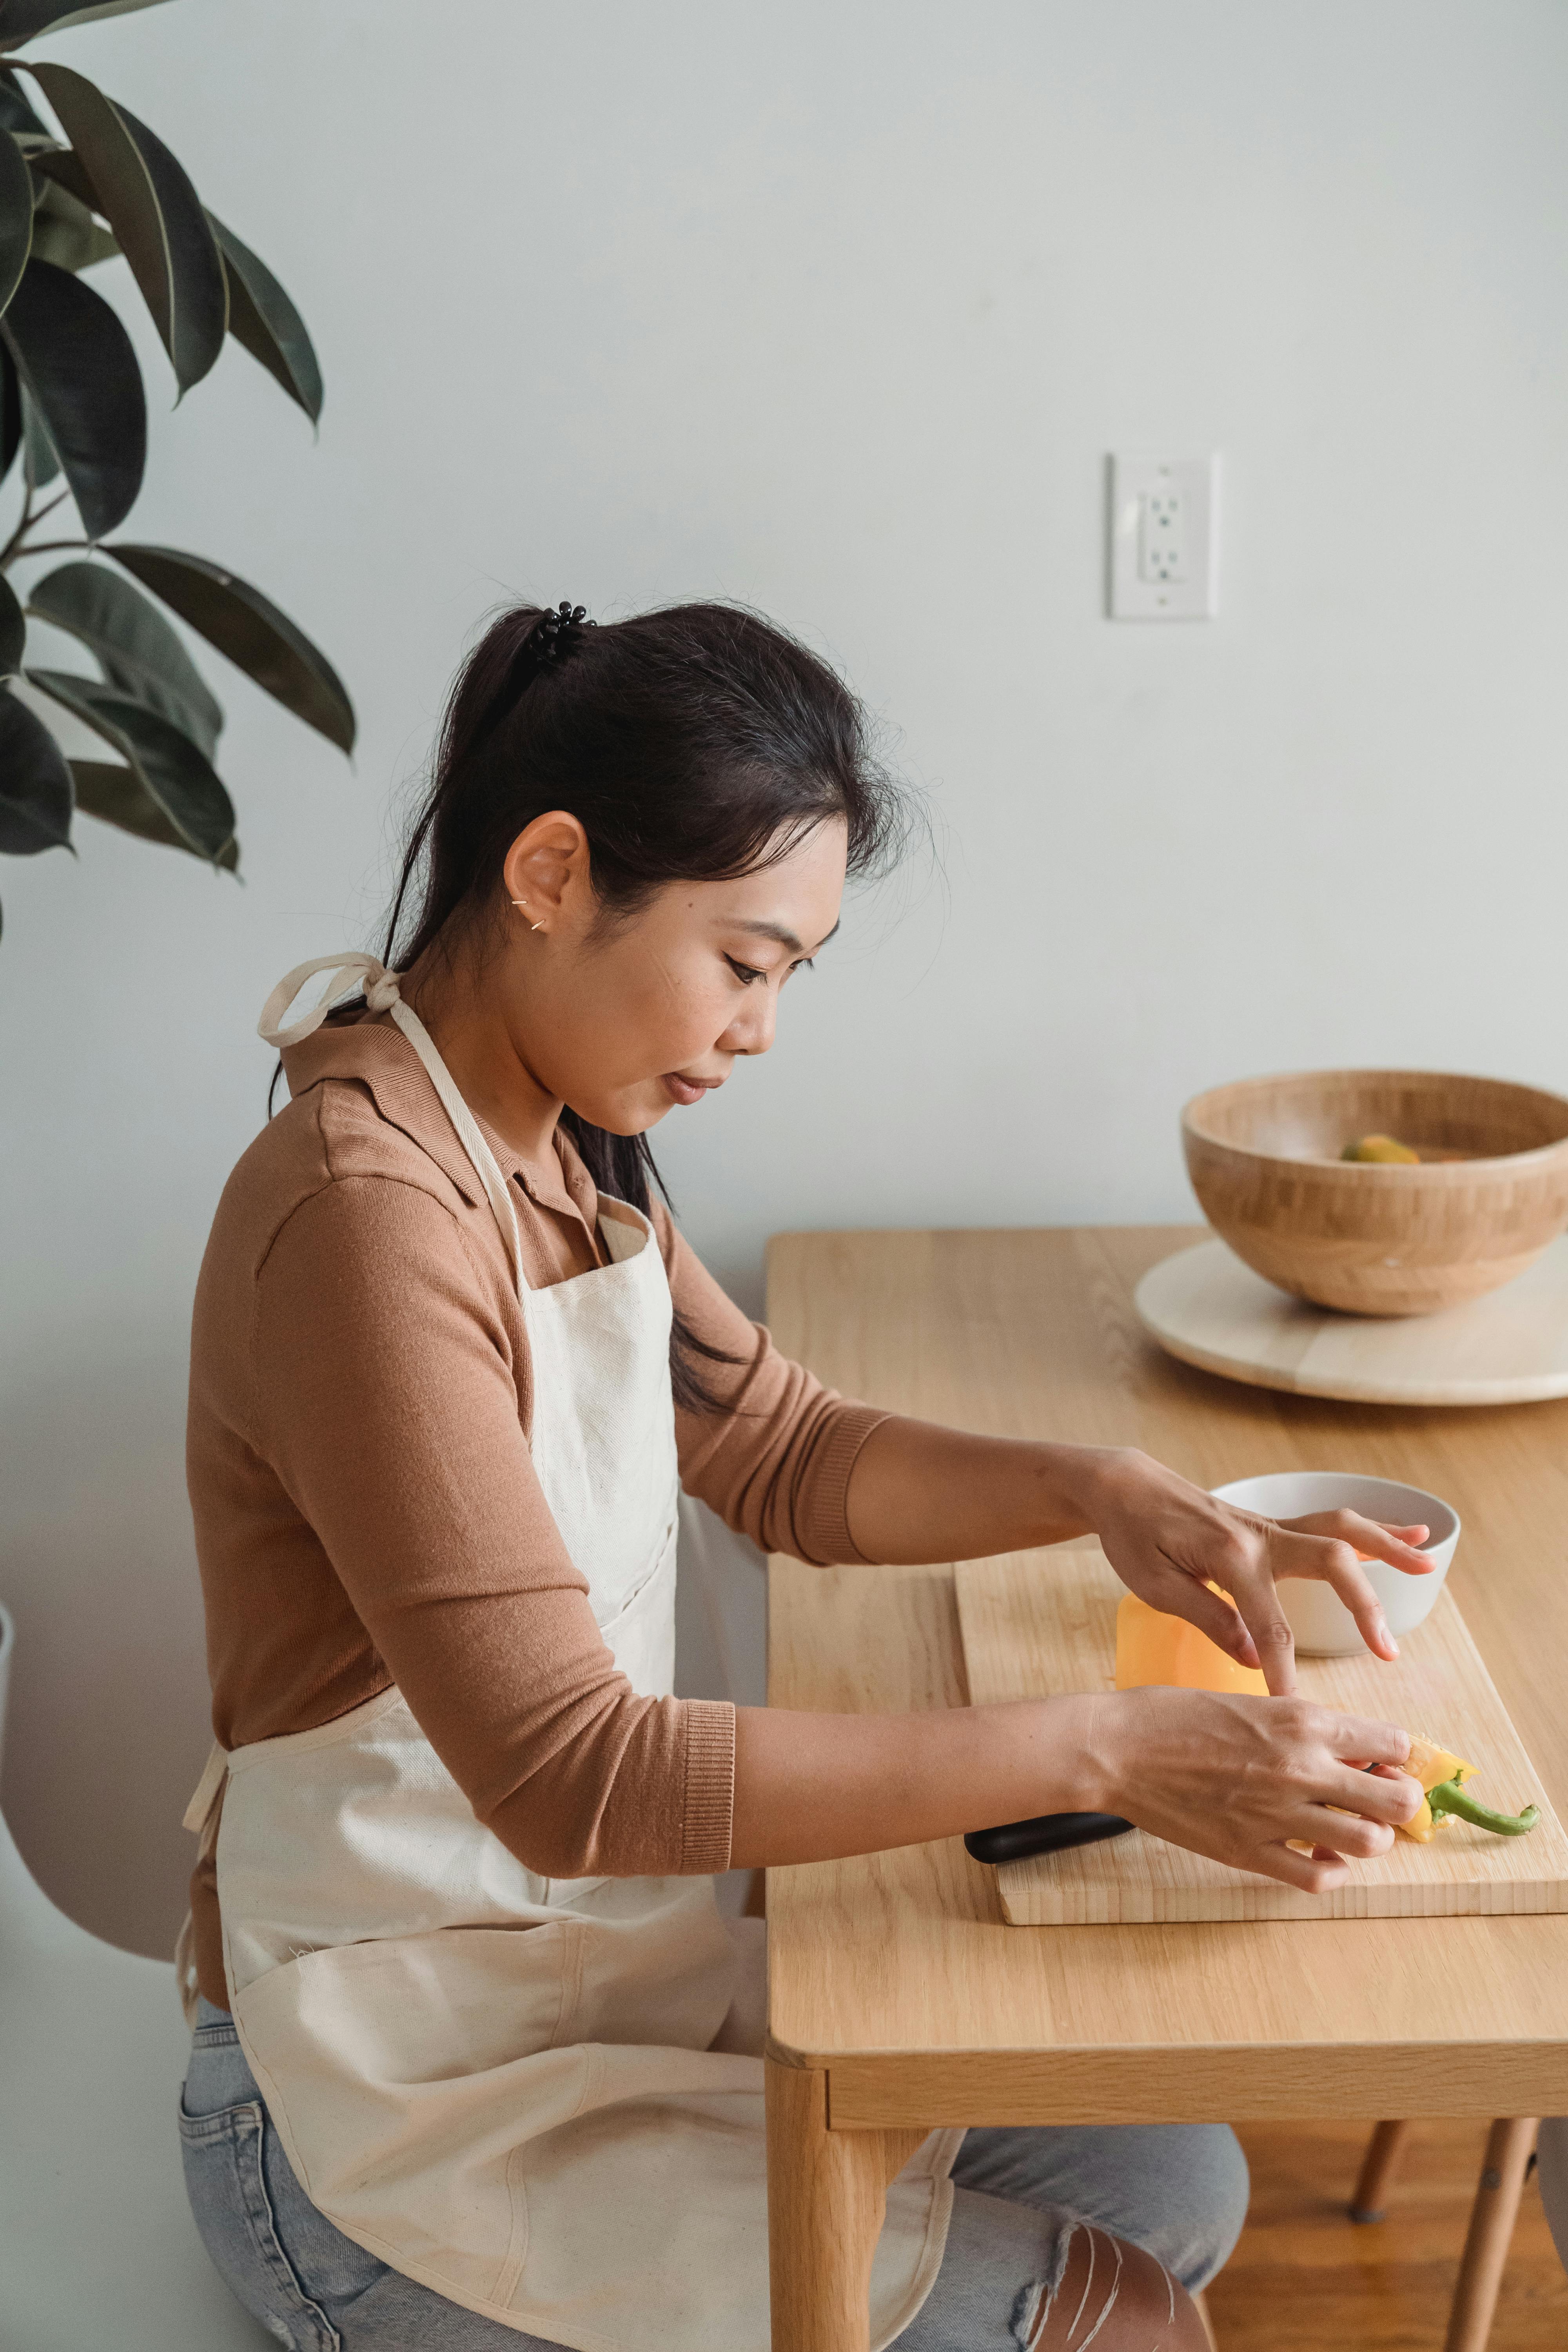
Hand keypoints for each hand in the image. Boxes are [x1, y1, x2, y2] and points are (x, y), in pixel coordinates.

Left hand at [1078, 1449, 1434, 1695]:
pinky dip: (1373, 1529)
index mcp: (1229, 1556)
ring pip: (1341, 1530)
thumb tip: (1250, 1655)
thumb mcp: (1154, 1583)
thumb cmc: (1133, 1536)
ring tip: (1430, 1562)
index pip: (1268, 1623)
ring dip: (1387, 1546)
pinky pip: (1331, 1524)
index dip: (1282, 1669)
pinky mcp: (1273, 1526)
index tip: (1295, 1708)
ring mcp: (1270, 1526)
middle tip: (1388, 1652)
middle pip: (1330, 1562)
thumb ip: (1207, 1616)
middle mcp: (1260, 1536)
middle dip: (1364, 1605)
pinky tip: (1409, 1533)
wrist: (1125, 1487)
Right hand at [1085, 1685, 1421, 1891]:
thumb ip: (1302, 1727)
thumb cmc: (1176, 1715)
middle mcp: (1301, 1767)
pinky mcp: (1250, 1850)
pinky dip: (1329, 1870)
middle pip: (1396, 1800)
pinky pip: (1318, 1877)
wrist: (1119, 1748)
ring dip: (1367, 1836)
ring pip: (1369, 1842)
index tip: (1381, 1760)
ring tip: (1345, 1827)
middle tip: (1376, 1798)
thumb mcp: (1250, 1702)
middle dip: (1398, 1800)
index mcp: (1302, 1720)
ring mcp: (1277, 1813)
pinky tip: (1315, 1853)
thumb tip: (1350, 1751)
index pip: (1394, 1742)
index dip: (1395, 1755)